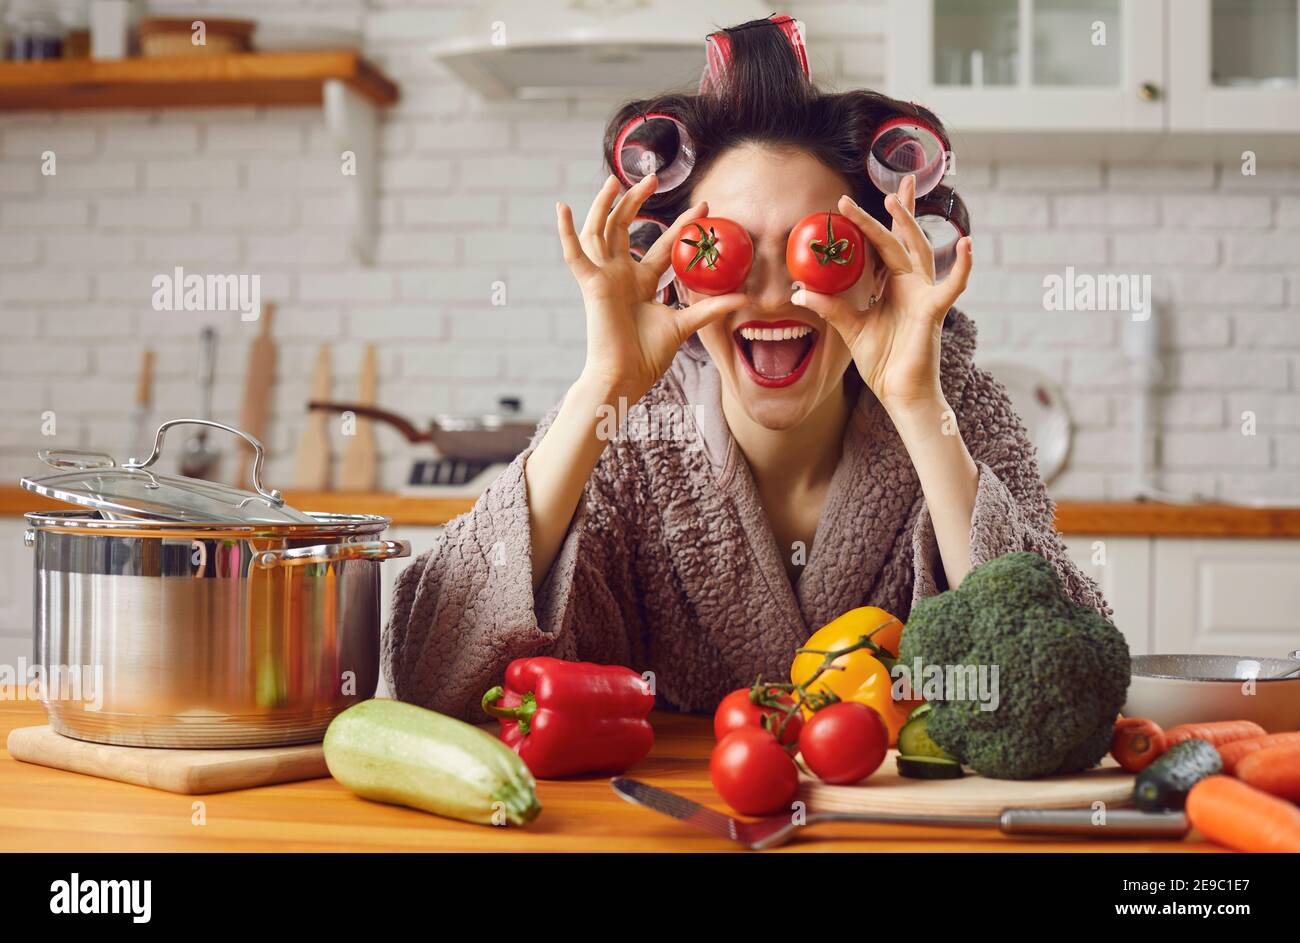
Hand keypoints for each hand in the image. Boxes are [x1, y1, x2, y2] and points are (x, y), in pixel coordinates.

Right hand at [557, 174, 748, 403]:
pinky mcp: (591, 284)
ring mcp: (604, 277)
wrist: (625, 376)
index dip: (680, 226)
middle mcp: (620, 274)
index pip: (662, 245)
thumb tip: (745, 298)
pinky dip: (565, 232)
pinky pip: (574, 255)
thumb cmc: (648, 356)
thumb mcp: (684, 325)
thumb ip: (710, 308)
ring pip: (600, 231)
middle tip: (654, 178)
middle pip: (625, 228)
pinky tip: (561, 208)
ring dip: (605, 205)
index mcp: (641, 282)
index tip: (703, 208)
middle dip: (638, 201)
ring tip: (615, 180)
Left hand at [793, 174, 972, 415]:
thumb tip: (800, 290)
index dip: (871, 222)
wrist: (900, 393)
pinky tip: (968, 245)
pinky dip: (962, 267)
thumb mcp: (850, 328)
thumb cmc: (884, 362)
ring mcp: (924, 295)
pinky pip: (952, 286)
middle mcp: (912, 285)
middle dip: (900, 209)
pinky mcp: (933, 311)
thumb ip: (830, 307)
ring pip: (919, 252)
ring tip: (899, 200)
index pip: (883, 246)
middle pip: (905, 239)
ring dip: (910, 225)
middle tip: (895, 181)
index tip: (849, 201)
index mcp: (894, 286)